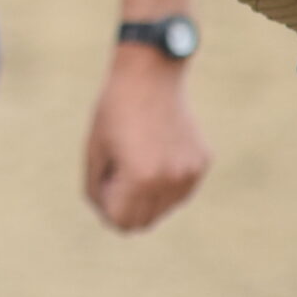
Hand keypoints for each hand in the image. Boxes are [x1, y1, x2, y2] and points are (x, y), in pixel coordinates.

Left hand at [84, 48, 210, 232]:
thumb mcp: (95, 152)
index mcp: (140, 178)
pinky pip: (179, 190)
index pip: (121, 222)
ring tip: (137, 158)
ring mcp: (189, 173)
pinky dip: (165, 181)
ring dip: (147, 195)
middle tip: (117, 172)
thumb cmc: (114, 111)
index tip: (104, 181)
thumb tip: (111, 219)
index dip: (106, 207)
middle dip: (126, 207)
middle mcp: (170, 181)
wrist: (150, 75)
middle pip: (144, 222)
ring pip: (164, 208)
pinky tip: (157, 150)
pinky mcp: (201, 163)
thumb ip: (98, 191)